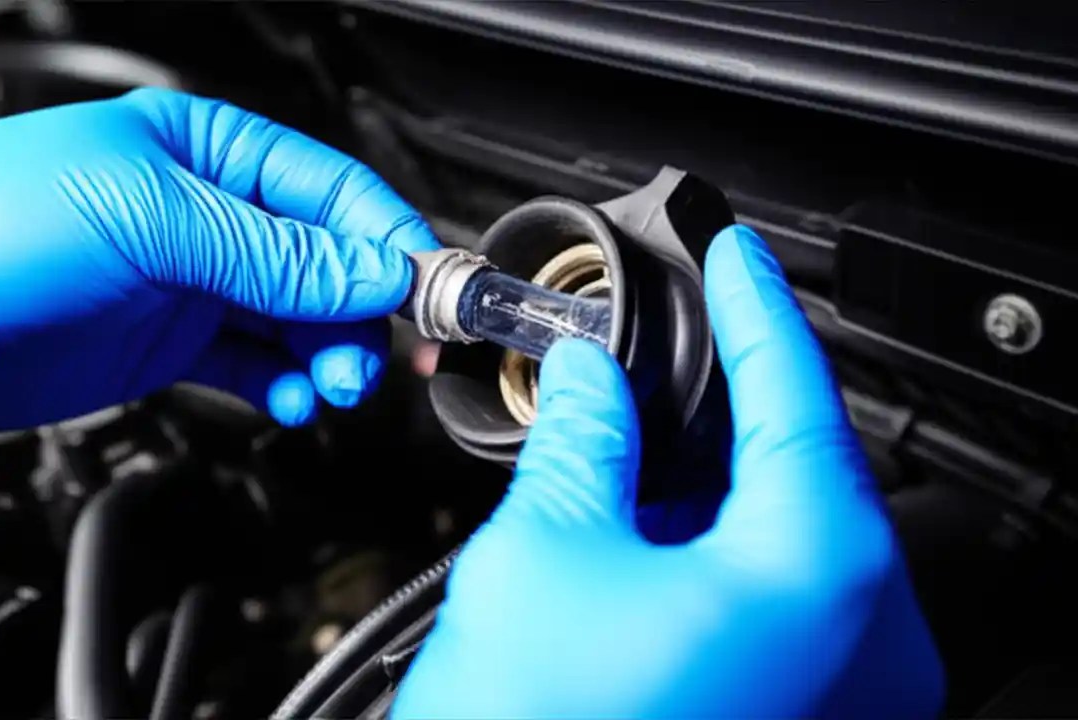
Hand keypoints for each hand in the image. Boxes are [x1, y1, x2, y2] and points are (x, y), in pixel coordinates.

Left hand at [0, 88, 436, 432]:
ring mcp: (188, 279)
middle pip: (328, 262)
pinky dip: (281, 385)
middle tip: (374, 361)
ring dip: (327, 356)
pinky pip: (251, 363)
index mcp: (211, 152)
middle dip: (362, 312)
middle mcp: (208, 212)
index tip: (421, 297)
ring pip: (297, 319)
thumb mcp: (148, 219)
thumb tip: (370, 272)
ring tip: (328, 387)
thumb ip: (271, 254)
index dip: (387, 245)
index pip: (336, 194)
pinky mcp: (162, 340)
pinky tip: (285, 401)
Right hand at [393, 226, 943, 717]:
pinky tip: (646, 518)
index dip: (753, 302)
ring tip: (634, 423)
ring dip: (710, 473)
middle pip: (800, 464)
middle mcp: (860, 644)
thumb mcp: (544, 550)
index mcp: (817, 575)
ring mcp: (837, 697)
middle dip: (725, 392)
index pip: (796, 389)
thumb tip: (589, 376)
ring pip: (785, 536)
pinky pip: (773, 600)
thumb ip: (581, 435)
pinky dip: (714, 546)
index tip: (731, 249)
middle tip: (667, 333)